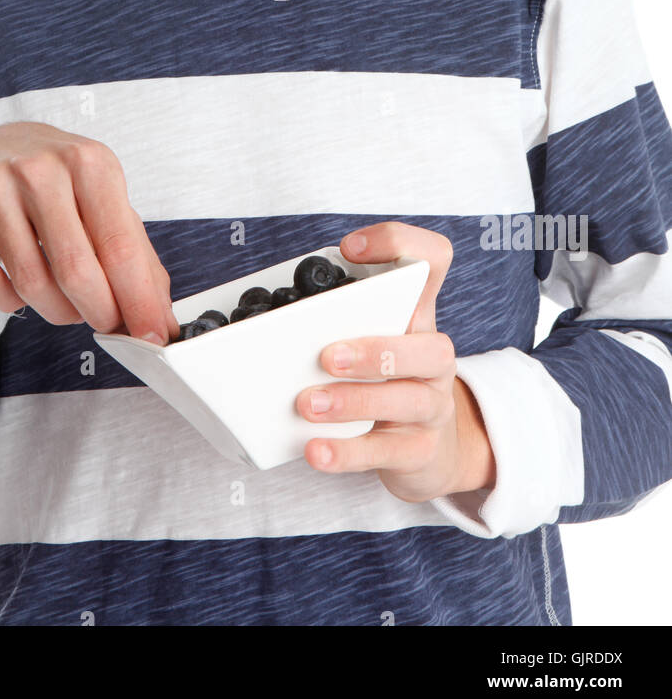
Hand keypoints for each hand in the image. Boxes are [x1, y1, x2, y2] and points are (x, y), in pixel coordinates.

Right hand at [0, 122, 179, 343]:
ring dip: (58, 310)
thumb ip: (135, 254)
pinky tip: (24, 289)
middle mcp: (38, 168)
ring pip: (31, 284)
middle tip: (106, 322)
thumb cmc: (58, 178)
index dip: (137, 300)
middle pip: (75, 271)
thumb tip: (157, 315)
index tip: (150, 333)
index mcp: (89, 161)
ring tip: (68, 302)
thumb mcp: (105, 196)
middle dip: (99, 312)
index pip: (120, 247)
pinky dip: (12, 302)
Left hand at [295, 221, 495, 501]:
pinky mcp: (420, 450)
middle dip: (374, 351)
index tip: (349, 250)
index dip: (398, 245)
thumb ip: (338, 319)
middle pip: (430, 346)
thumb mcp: (374, 340)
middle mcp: (432, 357)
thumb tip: (267, 313)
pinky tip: (316, 450)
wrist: (428, 451)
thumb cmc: (385, 383)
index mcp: (417, 317)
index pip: (431, 261)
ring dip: (352, 400)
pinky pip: (387, 452)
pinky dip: (347, 453)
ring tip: (307, 405)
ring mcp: (432, 405)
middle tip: (325, 356)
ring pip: (407, 400)